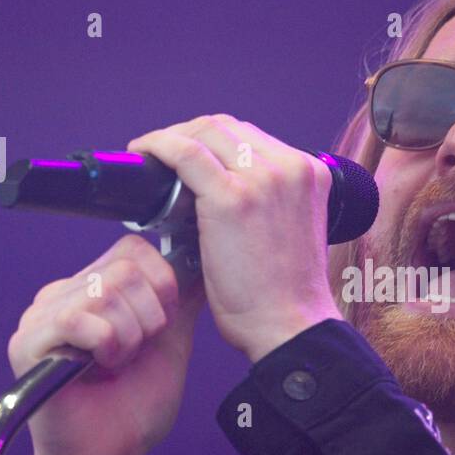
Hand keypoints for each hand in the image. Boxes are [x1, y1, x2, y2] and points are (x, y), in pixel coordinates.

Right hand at [7, 232, 205, 454]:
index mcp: (91, 288)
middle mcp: (61, 295)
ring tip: (116, 365)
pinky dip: (105, 346)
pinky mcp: (28, 344)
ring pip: (105, 291)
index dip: (161, 283)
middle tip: (136, 353)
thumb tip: (201, 262)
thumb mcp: (170, 343)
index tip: (162, 325)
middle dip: (149, 317)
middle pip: (123, 268)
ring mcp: (40, 317)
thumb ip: (181, 301)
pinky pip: (78, 320)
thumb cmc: (134, 407)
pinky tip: (98, 370)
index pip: (132, 249)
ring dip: (128, 337)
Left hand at [126, 115, 341, 362]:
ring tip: (151, 157)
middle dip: (188, 134)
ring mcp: (263, 180)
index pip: (251, 137)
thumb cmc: (283, 295)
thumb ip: (266, 203)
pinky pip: (186, 153)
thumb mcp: (287, 231)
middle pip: (227, 127)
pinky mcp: (232, 198)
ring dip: (171, 138)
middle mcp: (291, 169)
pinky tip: (144, 154)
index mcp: (310, 174)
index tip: (188, 153)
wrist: (290, 327)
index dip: (211, 139)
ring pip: (205, 132)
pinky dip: (159, 146)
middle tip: (162, 156)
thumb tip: (214, 190)